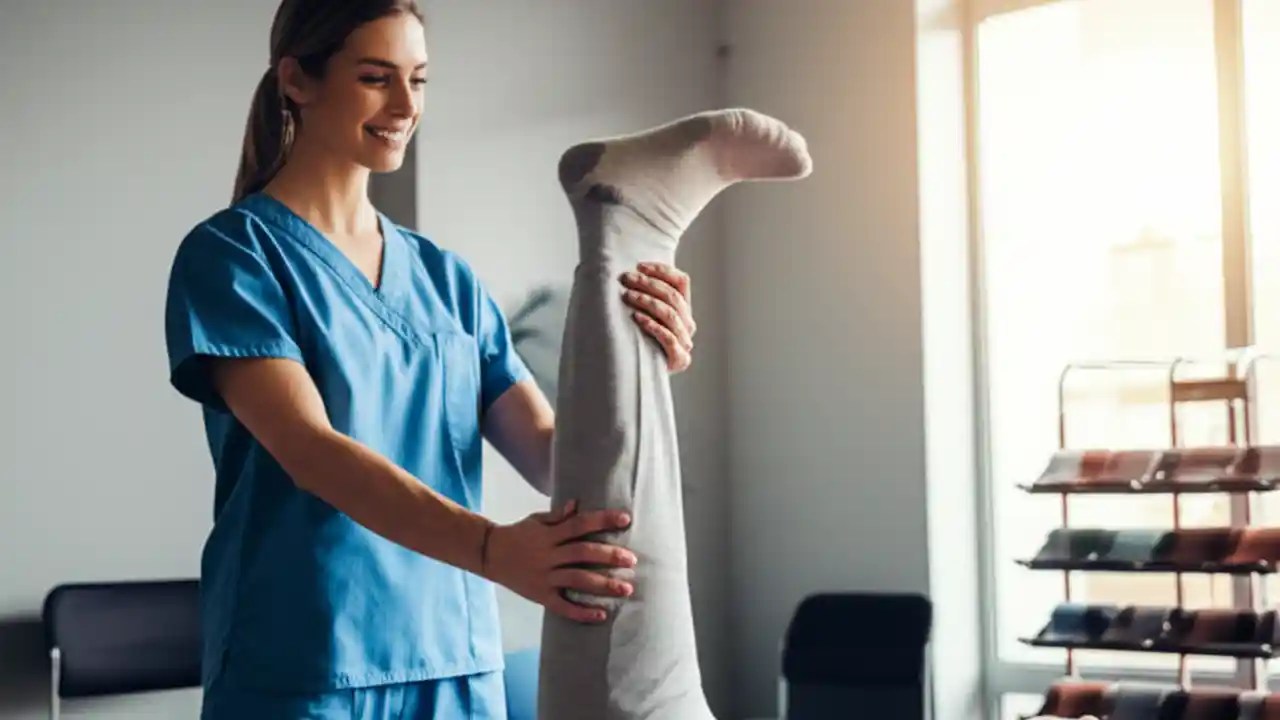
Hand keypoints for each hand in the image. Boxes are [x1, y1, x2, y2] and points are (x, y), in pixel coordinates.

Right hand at [483, 500, 637, 622]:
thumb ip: (558, 516)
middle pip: (582, 553)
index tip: (625, 519)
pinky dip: (582, 612)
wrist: (490, 555)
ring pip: (578, 580)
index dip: (602, 520)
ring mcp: (544, 577)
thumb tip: (578, 504)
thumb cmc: (518, 535)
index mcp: (549, 535)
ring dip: (603, 585)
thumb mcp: (536, 520)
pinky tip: (601, 615)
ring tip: (627, 588)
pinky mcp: (540, 596)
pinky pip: (563, 606)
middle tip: (632, 560)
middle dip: (609, 556)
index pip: (580, 524)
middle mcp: (548, 555)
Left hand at [620, 262, 695, 372]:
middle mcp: (687, 324)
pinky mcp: (679, 359)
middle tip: (626, 279)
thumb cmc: (637, 340)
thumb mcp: (644, 313)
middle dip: (648, 284)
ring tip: (628, 296)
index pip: (682, 282)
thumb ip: (645, 295)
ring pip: (670, 314)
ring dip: (648, 301)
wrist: (639, 375)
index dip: (662, 270)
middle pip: (673, 296)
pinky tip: (636, 318)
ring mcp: (685, 342)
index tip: (639, 266)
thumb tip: (627, 271)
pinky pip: (668, 338)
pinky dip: (652, 325)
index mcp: (683, 309)